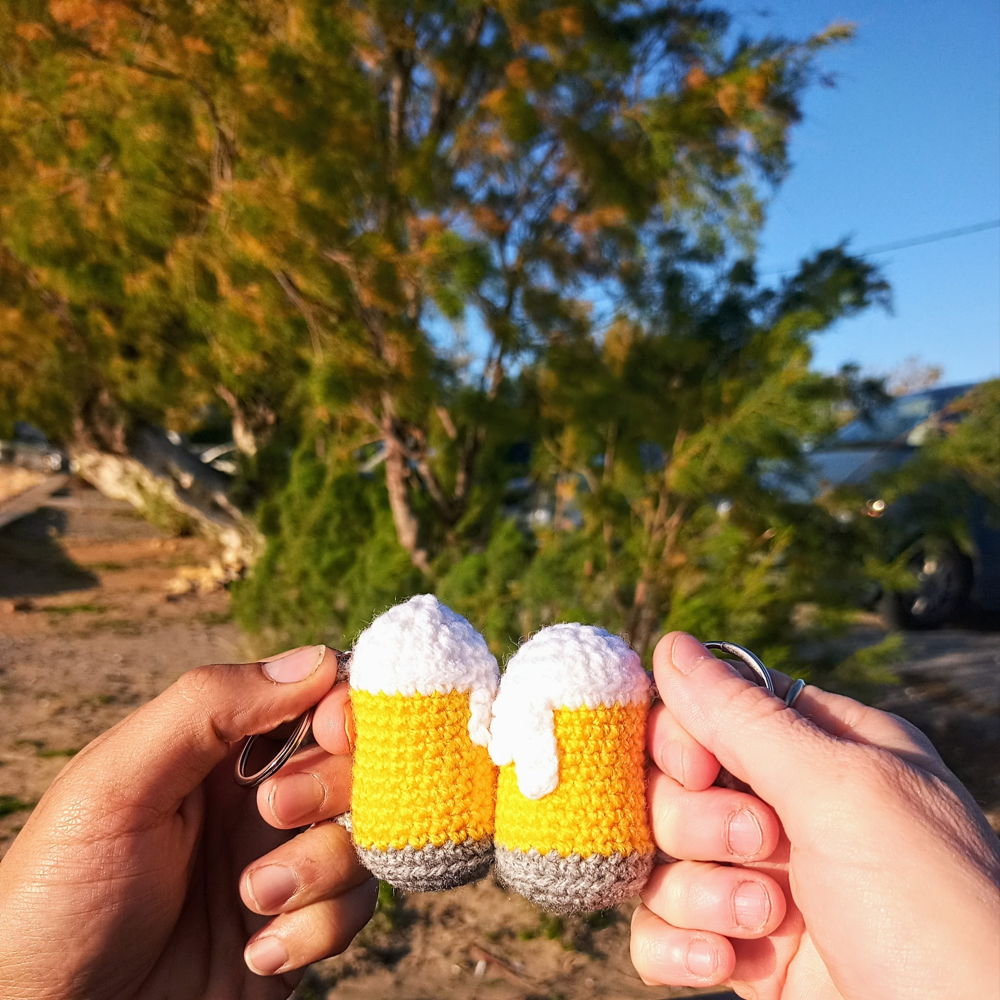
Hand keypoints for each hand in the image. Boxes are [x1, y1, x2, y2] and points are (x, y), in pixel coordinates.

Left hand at [0, 646, 375, 999]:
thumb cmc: (57, 898)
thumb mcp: (114, 784)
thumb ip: (208, 706)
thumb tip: (317, 658)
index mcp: (222, 745)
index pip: (316, 694)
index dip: (343, 704)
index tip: (331, 730)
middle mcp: (263, 796)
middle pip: (356, 760)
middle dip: (331, 786)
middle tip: (273, 815)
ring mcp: (286, 862)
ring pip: (365, 835)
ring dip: (321, 867)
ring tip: (252, 900)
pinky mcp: (299, 929)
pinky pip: (354, 910)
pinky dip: (316, 930)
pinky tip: (258, 954)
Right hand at [630, 632, 999, 999]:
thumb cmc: (931, 909)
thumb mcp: (843, 792)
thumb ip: (746, 717)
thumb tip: (671, 643)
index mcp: (825, 751)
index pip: (711, 709)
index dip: (684, 735)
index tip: (698, 768)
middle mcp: (791, 811)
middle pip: (674, 785)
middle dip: (699, 821)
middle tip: (763, 847)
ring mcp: (763, 884)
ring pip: (664, 859)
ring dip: (698, 893)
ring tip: (766, 919)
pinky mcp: (746, 953)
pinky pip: (662, 930)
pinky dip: (679, 947)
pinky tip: (727, 963)